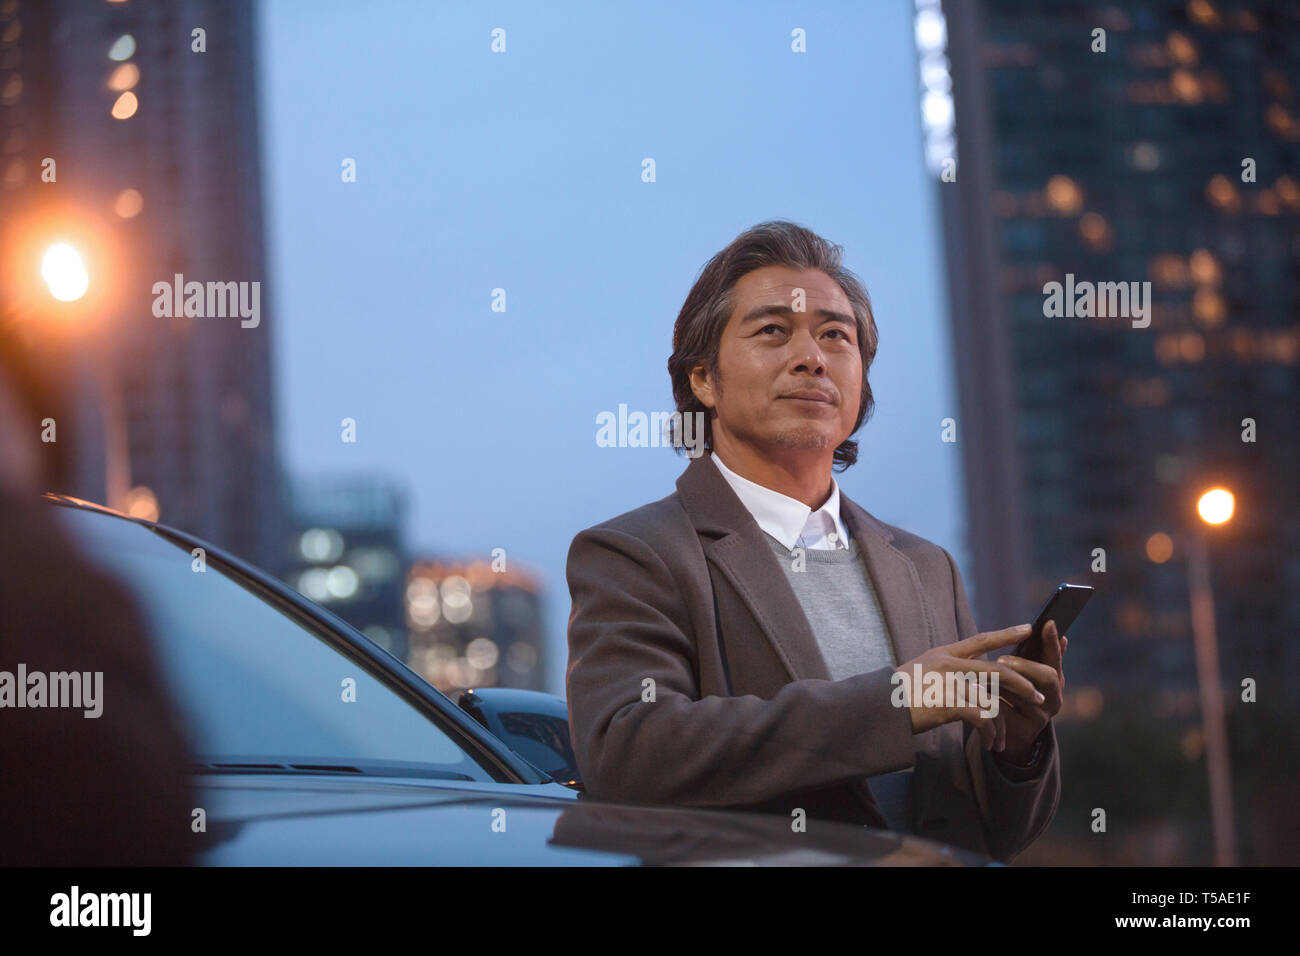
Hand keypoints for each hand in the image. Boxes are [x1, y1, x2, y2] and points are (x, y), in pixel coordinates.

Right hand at [895, 624, 1046, 752]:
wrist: (876, 707)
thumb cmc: (895, 694)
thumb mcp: (919, 672)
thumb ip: (944, 671)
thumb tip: (968, 681)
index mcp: (942, 654)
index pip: (980, 640)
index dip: (1005, 634)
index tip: (1027, 628)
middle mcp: (948, 664)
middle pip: (997, 670)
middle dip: (1023, 684)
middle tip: (1039, 696)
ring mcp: (948, 682)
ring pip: (992, 699)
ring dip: (1003, 722)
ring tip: (1006, 738)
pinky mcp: (948, 703)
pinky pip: (981, 718)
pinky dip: (989, 733)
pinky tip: (989, 744)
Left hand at [990, 620, 1067, 762]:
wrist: (1008, 735)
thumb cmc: (1015, 695)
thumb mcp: (1027, 674)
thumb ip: (1038, 653)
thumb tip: (1052, 625)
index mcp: (1055, 683)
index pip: (1057, 659)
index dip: (1052, 643)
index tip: (1047, 623)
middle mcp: (1053, 700)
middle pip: (1049, 678)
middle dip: (1026, 665)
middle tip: (1002, 660)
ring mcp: (1039, 718)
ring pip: (1023, 696)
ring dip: (1002, 682)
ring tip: (981, 673)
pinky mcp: (1020, 732)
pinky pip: (1005, 713)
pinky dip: (990, 701)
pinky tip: (974, 692)